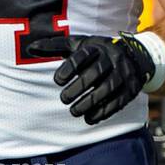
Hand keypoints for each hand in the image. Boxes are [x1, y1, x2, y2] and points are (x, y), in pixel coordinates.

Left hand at [27, 32, 154, 124]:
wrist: (134, 56)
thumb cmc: (96, 52)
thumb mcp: (77, 45)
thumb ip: (54, 47)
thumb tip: (30, 48)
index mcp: (96, 46)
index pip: (81, 56)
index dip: (68, 69)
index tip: (57, 81)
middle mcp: (112, 58)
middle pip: (94, 74)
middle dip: (77, 88)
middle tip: (64, 99)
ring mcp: (124, 73)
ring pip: (106, 89)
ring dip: (89, 103)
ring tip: (74, 111)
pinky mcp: (131, 88)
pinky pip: (118, 102)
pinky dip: (103, 112)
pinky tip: (90, 118)